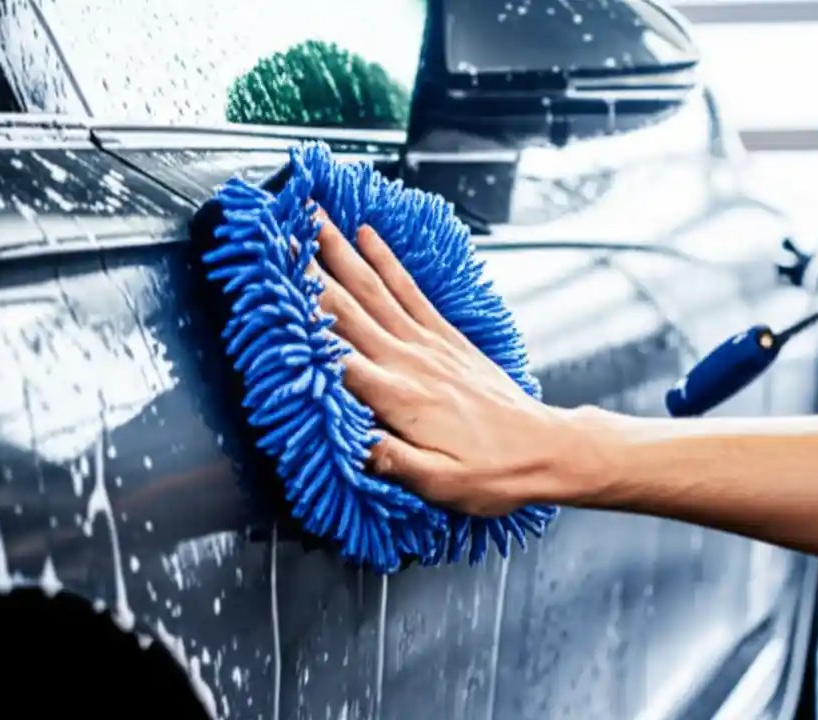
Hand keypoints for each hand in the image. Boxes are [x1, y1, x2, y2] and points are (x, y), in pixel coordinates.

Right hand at [309, 212, 609, 515]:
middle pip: (348, 308)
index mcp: (399, 398)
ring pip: (374, 288)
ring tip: (313, 215)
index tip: (272, 285)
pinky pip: (410, 290)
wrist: (545, 449)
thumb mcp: (442, 485)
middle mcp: (410, 360)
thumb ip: (395, 463)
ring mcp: (429, 343)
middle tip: (279, 228)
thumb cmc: (493, 473)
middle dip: (310, 267)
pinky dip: (387, 260)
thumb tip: (352, 445)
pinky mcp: (446, 337)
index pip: (338, 353)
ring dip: (340, 249)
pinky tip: (369, 235)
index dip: (302, 318)